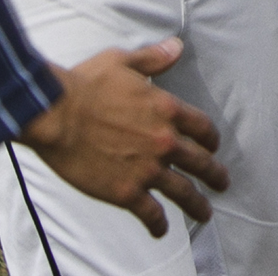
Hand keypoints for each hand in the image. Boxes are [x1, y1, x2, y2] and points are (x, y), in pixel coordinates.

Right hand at [19, 40, 227, 237]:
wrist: (56, 114)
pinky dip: (158, 224)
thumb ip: (152, 58)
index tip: (212, 146)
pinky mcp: (126, 192)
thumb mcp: (121, 61)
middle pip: (200, 162)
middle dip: (214, 174)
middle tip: (222, 183)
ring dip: (197, 205)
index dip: (210, 139)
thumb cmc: (84, 84)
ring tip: (205, 213)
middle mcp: (164, 142)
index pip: (201, 127)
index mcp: (166, 109)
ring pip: (183, 192)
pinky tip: (160, 230)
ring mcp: (147, 169)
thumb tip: (175, 47)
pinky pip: (151, 213)